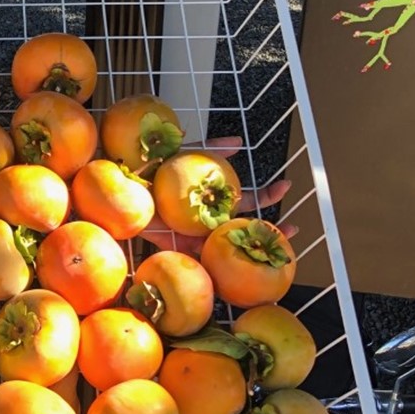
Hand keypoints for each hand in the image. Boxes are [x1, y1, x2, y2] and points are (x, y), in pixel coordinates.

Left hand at [133, 136, 294, 256]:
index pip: (245, 200)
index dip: (266, 196)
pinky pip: (198, 259)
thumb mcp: (183, 155)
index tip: (286, 187)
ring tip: (277, 252)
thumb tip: (238, 142)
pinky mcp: (177, 247)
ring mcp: (194, 235)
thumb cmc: (149, 172)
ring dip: (252, 250)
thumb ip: (209, 149)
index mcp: (210, 201)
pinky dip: (216, 266)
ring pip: (228, 248)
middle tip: (295, 230)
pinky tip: (237, 270)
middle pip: (243, 228)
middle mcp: (206, 221)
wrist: (119, 186)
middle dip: (270, 230)